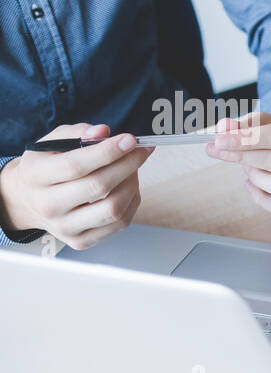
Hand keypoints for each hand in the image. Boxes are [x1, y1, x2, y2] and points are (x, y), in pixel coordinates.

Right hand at [0, 124, 151, 249]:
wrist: (28, 200)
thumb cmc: (46, 167)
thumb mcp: (51, 143)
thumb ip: (77, 133)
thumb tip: (103, 132)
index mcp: (35, 177)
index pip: (75, 166)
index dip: (107, 152)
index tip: (130, 140)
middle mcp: (47, 205)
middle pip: (98, 187)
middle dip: (127, 165)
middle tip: (140, 151)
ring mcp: (64, 227)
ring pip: (113, 209)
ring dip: (132, 185)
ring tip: (133, 169)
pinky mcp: (81, 241)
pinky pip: (119, 224)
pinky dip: (132, 203)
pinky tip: (130, 187)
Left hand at [205, 112, 270, 215]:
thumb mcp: (269, 122)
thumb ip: (246, 124)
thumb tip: (224, 128)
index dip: (247, 139)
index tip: (220, 141)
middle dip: (245, 158)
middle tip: (223, 152)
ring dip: (258, 179)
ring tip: (249, 168)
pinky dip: (263, 198)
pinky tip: (253, 185)